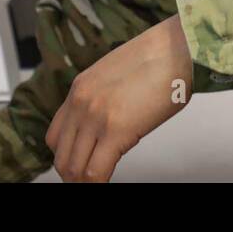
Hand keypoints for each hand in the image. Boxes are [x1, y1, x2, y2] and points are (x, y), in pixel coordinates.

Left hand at [45, 13, 194, 181]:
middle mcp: (81, 103)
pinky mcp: (117, 131)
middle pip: (61, 157)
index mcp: (80, 88)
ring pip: (73, 169)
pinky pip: (96, 173)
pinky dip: (98, 184)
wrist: (177, 47)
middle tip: (89, 180)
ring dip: (84, 181)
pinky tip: (108, 181)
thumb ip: (102, 97)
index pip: (55, 137)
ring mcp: (96, 118)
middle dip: (73, 176)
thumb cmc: (158, 57)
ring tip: (99, 182)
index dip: (68, 156)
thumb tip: (108, 121)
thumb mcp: (115, 72)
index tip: (81, 163)